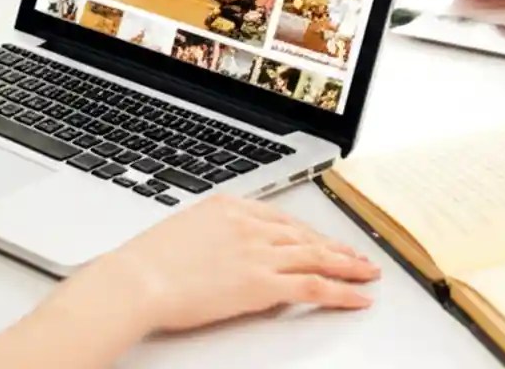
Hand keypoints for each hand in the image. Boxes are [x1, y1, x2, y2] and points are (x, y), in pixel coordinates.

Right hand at [77, 195, 378, 333]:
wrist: (136, 280)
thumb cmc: (147, 263)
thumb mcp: (183, 233)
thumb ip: (213, 237)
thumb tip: (227, 254)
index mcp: (229, 207)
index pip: (281, 219)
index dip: (307, 232)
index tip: (321, 239)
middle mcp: (249, 225)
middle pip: (305, 235)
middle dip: (336, 246)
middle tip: (358, 255)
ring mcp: (259, 253)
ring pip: (317, 257)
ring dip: (348, 265)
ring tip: (367, 273)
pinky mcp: (263, 283)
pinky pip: (314, 286)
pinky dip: (342, 292)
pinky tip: (357, 297)